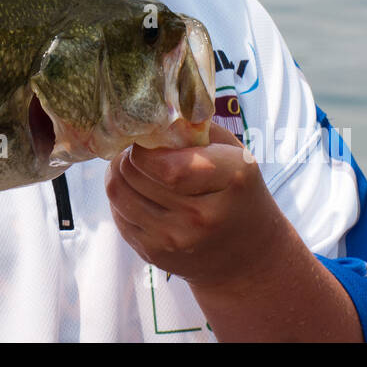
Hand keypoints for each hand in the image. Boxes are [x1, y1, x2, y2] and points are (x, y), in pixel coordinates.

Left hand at [105, 120, 288, 289]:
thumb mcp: (232, 152)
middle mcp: (202, 217)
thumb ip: (195, 127)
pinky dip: (121, 196)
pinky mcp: (154, 255)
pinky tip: (138, 190)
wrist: (248, 256)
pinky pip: (117, 214)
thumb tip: (151, 109)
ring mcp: (176, 240)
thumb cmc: (237, 191)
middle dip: (129, 154)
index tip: (148, 138)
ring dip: (118, 172)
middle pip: (134, 173)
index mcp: (230, 179)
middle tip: (138, 148)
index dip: (145, 146)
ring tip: (133, 165)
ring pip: (118, 192)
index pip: (166, 163)